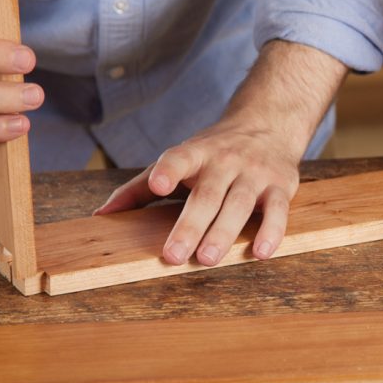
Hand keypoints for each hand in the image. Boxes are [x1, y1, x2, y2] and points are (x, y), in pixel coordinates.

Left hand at [94, 117, 300, 265]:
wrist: (269, 124)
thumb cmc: (214, 152)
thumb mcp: (179, 160)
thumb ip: (140, 187)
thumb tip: (101, 215)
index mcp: (196, 153)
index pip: (180, 159)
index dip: (168, 171)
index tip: (157, 185)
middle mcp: (226, 161)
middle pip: (207, 194)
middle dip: (191, 226)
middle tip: (174, 255)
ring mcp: (255, 173)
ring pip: (239, 204)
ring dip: (224, 232)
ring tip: (208, 259)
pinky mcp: (281, 186)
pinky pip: (278, 211)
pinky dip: (271, 231)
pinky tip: (259, 253)